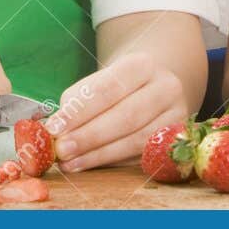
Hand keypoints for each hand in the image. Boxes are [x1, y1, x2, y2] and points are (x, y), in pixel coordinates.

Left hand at [42, 52, 189, 171]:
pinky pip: (140, 155)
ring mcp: (174, 116)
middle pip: (126, 116)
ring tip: (70, 162)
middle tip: (62, 150)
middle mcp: (166, 88)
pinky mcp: (172, 140)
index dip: (80, 111)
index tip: (54, 127)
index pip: (109, 89)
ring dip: (98, 155)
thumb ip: (78, 102)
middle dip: (89, 136)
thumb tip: (58, 130)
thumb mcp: (99, 80)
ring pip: (136, 140)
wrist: (153, 84)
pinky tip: (89, 164)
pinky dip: (111, 162)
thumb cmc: (117, 84)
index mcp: (143, 65)